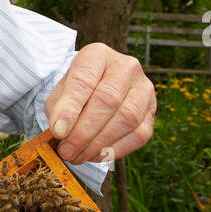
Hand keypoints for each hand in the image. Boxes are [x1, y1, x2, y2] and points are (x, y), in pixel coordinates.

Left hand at [43, 43, 155, 166]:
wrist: (98, 90)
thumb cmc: (76, 92)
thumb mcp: (60, 95)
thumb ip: (58, 109)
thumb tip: (61, 131)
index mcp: (98, 55)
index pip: (84, 79)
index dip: (70, 108)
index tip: (57, 132)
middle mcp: (126, 66)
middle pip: (108, 99)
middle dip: (84, 132)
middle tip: (67, 152)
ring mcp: (144, 88)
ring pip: (127, 118)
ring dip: (100, 144)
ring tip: (78, 156)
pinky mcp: (152, 110)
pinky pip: (139, 134)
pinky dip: (117, 150)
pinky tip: (97, 155)